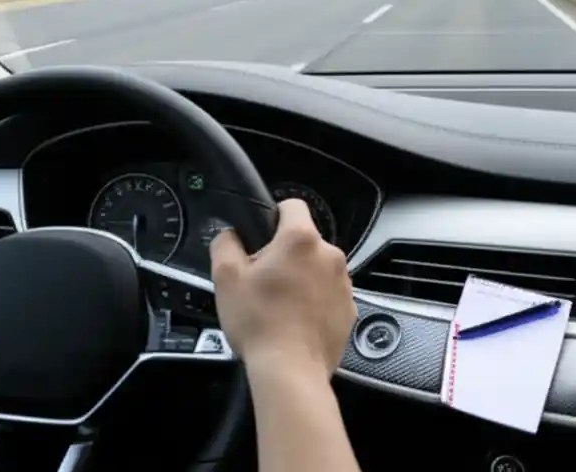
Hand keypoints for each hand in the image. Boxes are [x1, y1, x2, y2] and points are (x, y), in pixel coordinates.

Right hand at [210, 199, 355, 379]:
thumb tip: (230, 234)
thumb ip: (225, 243)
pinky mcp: (350, 310)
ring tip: (279, 306)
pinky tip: (296, 322)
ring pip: (317, 269)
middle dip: (285, 255)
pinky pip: (329, 295)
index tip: (262, 237)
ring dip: (301, 278)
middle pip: (304, 242)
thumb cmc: (258, 322)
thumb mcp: (225, 277)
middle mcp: (330, 256)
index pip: (292, 205)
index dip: (274, 216)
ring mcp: (344, 284)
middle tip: (262, 280)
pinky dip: (315, 302)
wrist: (290, 370)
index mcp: (301, 240)